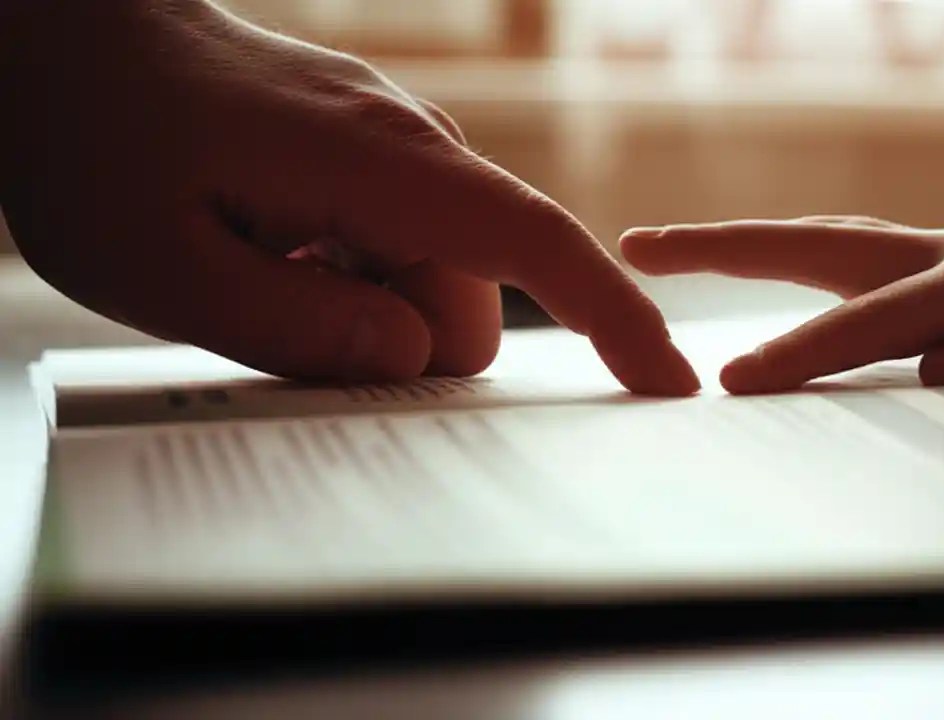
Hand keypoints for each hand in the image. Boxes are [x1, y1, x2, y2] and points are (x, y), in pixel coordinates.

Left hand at [0, 0, 696, 394]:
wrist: (69, 36)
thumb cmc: (99, 136)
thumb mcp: (167, 268)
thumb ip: (302, 331)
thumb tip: (415, 358)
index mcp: (386, 169)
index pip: (539, 247)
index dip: (614, 320)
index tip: (670, 382)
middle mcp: (416, 151)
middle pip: (468, 309)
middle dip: (395, 351)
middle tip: (276, 322)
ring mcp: (398, 152)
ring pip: (431, 288)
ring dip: (361, 317)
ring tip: (254, 276)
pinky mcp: (376, 161)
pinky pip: (400, 253)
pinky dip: (350, 284)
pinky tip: (267, 252)